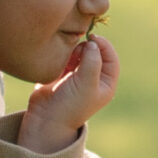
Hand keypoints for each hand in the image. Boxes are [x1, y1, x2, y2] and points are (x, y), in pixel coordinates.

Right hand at [17, 34, 119, 153]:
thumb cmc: (70, 105)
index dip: (104, 45)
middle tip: (77, 51)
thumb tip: (92, 43)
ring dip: (74, 51)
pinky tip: (58, 62)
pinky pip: (66, 57)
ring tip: (66, 59)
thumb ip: (92, 61)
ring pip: (80, 53)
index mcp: (106, 84)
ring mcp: (78, 76)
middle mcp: (94, 79)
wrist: (46, 119)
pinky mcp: (62, 74)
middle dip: (87, 47)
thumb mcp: (86, 84)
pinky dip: (63, 55)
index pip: (111, 58)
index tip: (92, 38)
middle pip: (96, 53)